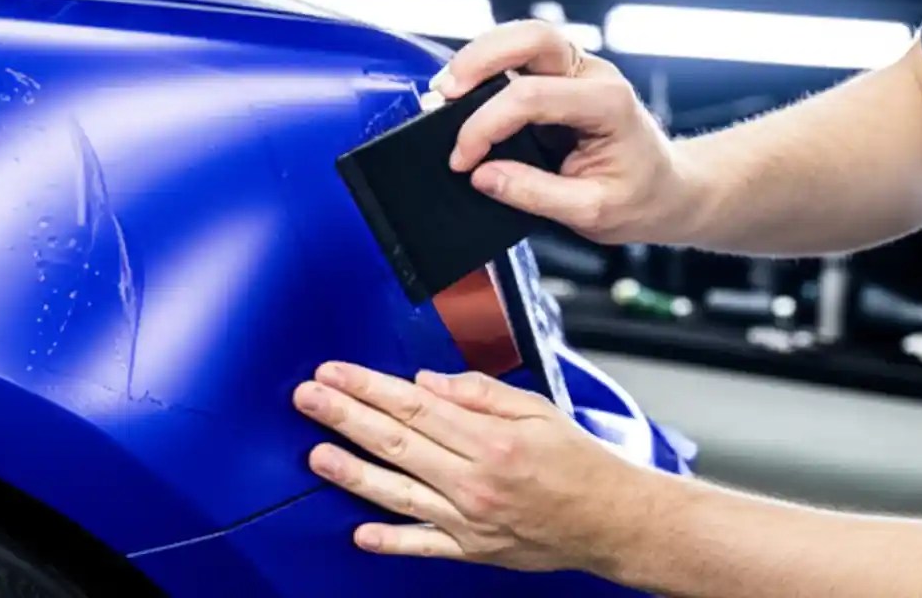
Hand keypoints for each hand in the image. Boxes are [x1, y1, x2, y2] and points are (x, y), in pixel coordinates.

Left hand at [292, 362, 678, 578]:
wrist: (612, 521)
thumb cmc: (578, 461)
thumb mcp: (537, 409)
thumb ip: (480, 393)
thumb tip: (426, 384)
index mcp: (491, 439)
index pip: (414, 406)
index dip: (368, 387)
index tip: (336, 372)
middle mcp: (475, 480)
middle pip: (397, 442)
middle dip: (346, 417)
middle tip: (309, 398)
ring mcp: (469, 519)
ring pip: (398, 492)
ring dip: (352, 472)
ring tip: (316, 454)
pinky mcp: (471, 549)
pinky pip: (422, 545)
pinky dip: (390, 540)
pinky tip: (358, 530)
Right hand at [434, 20, 703, 245]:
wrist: (669, 191)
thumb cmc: (640, 198)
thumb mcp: (591, 212)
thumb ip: (535, 194)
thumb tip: (483, 175)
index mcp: (607, 104)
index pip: (532, 97)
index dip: (486, 126)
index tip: (462, 160)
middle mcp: (593, 77)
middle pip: (532, 38)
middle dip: (480, 59)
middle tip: (443, 93)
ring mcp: (578, 72)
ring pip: (524, 38)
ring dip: (480, 56)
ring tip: (445, 89)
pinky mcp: (561, 80)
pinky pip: (521, 59)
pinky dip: (489, 67)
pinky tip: (465, 91)